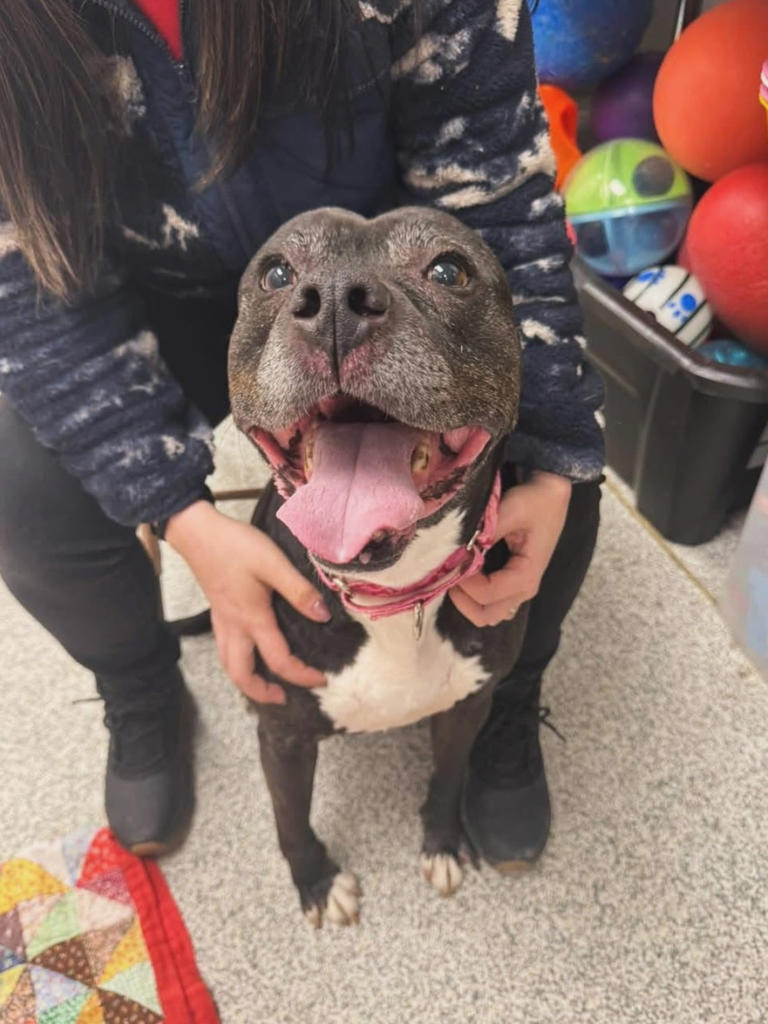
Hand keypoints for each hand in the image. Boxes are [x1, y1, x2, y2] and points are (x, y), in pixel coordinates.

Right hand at [166, 501, 329, 704]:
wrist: (197, 532)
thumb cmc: (235, 546)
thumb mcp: (273, 563)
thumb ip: (299, 590)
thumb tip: (322, 617)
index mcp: (252, 620)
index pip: (279, 660)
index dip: (302, 675)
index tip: (322, 681)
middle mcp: (234, 627)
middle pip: (241, 676)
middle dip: (262, 693)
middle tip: (284, 697)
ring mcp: (221, 621)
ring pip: (229, 665)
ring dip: (247, 681)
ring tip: (266, 683)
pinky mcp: (217, 611)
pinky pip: (224, 650)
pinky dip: (237, 662)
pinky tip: (249, 652)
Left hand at [449, 471, 571, 627]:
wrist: (550, 493)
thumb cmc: (534, 501)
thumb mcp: (511, 510)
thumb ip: (486, 532)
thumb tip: (460, 548)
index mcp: (527, 575)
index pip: (487, 594)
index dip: (464, 582)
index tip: (452, 559)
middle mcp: (524, 589)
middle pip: (486, 615)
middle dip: (462, 600)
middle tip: (449, 573)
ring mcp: (519, 589)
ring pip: (487, 613)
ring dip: (467, 601)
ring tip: (456, 574)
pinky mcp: (512, 583)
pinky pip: (490, 602)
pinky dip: (473, 597)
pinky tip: (463, 575)